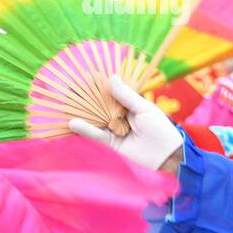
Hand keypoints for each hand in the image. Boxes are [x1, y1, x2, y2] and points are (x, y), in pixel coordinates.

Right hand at [68, 76, 182, 171]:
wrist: (167, 156)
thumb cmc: (161, 129)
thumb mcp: (145, 109)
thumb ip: (127, 96)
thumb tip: (111, 77)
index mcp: (129, 105)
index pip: (110, 92)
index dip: (98, 85)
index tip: (83, 76)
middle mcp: (119, 115)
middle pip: (99, 105)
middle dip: (85, 98)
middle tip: (68, 89)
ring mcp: (113, 129)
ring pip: (94, 119)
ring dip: (81, 112)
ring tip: (65, 104)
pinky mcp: (110, 143)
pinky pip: (96, 135)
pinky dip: (85, 129)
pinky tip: (73, 122)